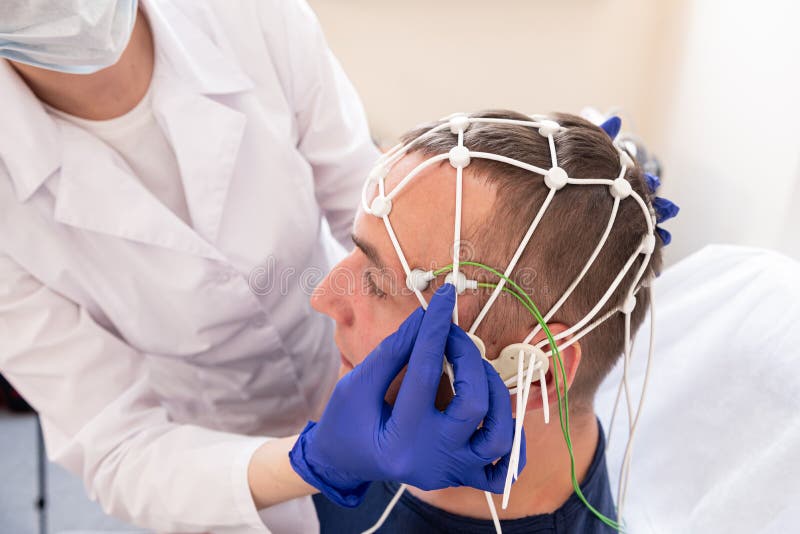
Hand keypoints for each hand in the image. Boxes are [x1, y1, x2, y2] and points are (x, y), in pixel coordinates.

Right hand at [289, 284, 520, 505]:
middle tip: (452, 335)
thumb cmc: (345, 421)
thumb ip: (393, 352)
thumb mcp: (357, 384)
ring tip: (475, 371)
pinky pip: (502, 471)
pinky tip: (498, 415)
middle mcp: (430, 459)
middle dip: (468, 357)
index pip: (425, 372)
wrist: (342, 464)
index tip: (445, 297)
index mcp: (399, 438)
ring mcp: (449, 472)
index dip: (436, 330)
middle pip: (473, 405)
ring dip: (496, 395)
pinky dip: (512, 443)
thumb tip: (426, 319)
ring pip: (499, 437)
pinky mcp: (459, 477)